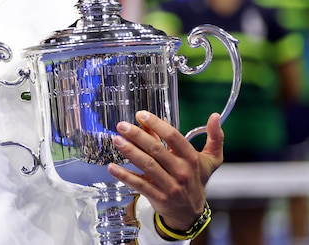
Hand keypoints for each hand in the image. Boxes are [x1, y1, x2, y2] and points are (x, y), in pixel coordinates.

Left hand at [108, 111, 223, 230]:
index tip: (141, 115)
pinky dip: (125, 176)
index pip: (173, 137)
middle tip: (122, 126)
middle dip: (137, 136)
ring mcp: (170, 185)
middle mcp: (181, 171)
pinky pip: (139, 185)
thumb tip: (215, 116)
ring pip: (147, 166)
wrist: (191, 212)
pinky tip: (112, 167)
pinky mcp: (158, 197)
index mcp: (191, 158)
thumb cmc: (197, 179)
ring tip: (116, 140)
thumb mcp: (211, 159)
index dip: (157, 124)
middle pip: (157, 150)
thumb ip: (214, 137)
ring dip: (130, 152)